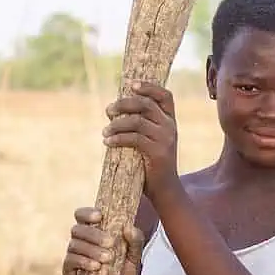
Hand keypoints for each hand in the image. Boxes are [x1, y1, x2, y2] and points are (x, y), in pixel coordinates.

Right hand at [63, 207, 144, 274]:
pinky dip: (84, 261)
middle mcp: (80, 241)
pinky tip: (96, 267)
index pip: (82, 216)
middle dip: (94, 234)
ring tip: (108, 259)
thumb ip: (135, 241)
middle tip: (110, 243)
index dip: (87, 213)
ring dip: (92, 250)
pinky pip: (70, 260)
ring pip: (74, 244)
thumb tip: (129, 227)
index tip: (99, 216)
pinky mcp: (68, 270)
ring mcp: (72, 255)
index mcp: (94, 232)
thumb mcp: (134, 258)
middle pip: (77, 229)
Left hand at [102, 82, 179, 199]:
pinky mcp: (158, 152)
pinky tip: (107, 142)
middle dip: (124, 104)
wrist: (164, 190)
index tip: (131, 85)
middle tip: (108, 111)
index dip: (149, 87)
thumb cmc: (151, 164)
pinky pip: (134, 139)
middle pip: (146, 104)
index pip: (165, 95)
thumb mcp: (149, 140)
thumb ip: (140, 125)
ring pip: (137, 121)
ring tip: (104, 132)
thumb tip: (114, 111)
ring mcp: (165, 139)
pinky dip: (117, 138)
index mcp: (170, 120)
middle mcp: (170, 126)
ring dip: (117, 124)